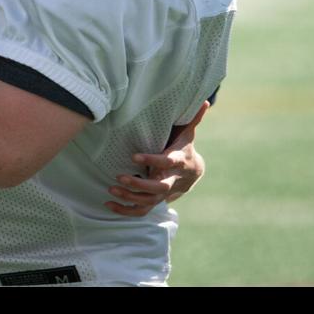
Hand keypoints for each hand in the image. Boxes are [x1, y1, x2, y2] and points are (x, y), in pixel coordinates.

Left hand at [107, 101, 207, 215]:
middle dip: (139, 185)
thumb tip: (204, 101)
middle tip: (120, 177)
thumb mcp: (188, 135)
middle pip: (158, 187)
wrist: (192, 173)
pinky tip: (109, 205)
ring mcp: (164, 193)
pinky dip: (125, 211)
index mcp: (178, 161)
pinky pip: (141, 211)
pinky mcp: (155, 201)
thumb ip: (192, 119)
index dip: (152, 160)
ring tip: (111, 190)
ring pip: (149, 201)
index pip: (166, 162)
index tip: (134, 156)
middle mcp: (172, 180)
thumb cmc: (184, 149)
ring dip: (130, 198)